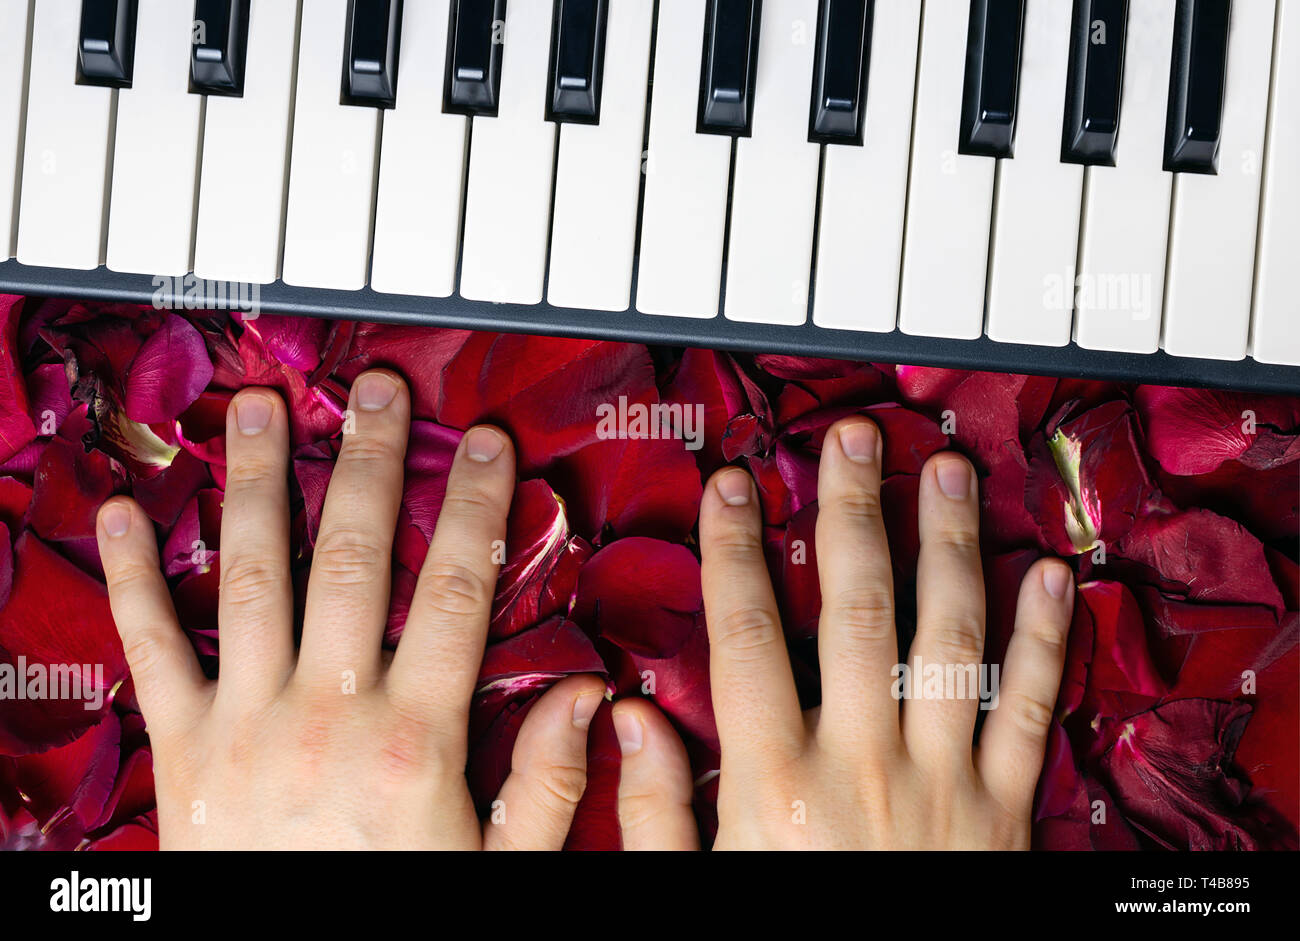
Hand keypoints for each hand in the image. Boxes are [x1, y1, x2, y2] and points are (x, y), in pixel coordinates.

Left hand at [96, 371, 603, 849]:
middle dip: (366, 463)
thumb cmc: (400, 915)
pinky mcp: (181, 751)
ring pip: (251, 579)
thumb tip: (592, 696)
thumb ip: (548, 784)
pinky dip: (135, 579)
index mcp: (412, 740)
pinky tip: (126, 515)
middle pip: (351, 560)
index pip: (454, 591)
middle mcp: (325, 715)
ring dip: (259, 484)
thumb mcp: (500, 870)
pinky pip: (151, 651)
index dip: (472, 506)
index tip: (483, 443)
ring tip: (262, 410)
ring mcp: (245, 726)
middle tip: (374, 391)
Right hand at [613, 417, 1074, 849]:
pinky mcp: (1005, 809)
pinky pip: (1028, 709)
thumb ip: (650, 810)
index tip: (730, 486)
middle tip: (852, 439)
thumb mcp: (692, 891)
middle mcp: (861, 765)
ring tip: (946, 471)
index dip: (734, 550)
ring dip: (949, 545)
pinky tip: (1049, 575)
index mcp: (775, 783)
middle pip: (857, 611)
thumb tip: (623, 715)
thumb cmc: (787, 932)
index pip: (748, 636)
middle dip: (854, 512)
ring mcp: (941, 782)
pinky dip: (1045, 639)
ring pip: (948, 640)